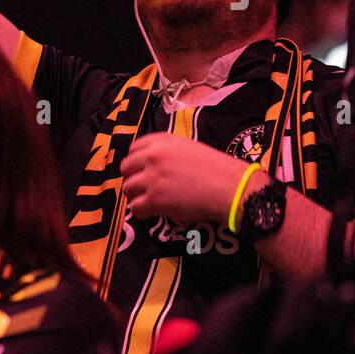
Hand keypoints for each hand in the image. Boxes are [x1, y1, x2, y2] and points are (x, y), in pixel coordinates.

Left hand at [120, 133, 264, 223]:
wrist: (228, 186)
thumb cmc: (214, 168)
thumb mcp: (188, 148)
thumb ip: (166, 152)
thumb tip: (149, 165)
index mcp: (162, 141)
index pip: (133, 148)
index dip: (136, 162)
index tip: (142, 171)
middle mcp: (153, 155)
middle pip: (126, 168)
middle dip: (132, 179)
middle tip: (144, 188)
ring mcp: (152, 177)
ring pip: (127, 189)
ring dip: (136, 196)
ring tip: (150, 201)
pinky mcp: (155, 199)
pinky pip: (135, 208)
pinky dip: (142, 212)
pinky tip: (153, 212)